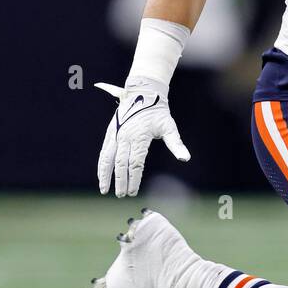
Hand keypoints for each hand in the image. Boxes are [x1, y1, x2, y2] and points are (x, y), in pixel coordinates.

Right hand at [96, 76, 189, 197]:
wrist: (143, 93)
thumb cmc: (158, 112)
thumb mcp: (169, 126)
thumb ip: (176, 144)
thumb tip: (185, 158)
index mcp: (140, 136)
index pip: (136, 163)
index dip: (134, 178)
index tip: (134, 191)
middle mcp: (125, 136)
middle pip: (121, 163)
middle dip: (121, 181)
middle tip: (123, 195)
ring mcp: (116, 134)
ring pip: (108, 158)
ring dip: (106, 175)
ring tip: (104, 190)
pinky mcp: (110, 133)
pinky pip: (104, 152)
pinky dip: (102, 165)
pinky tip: (101, 176)